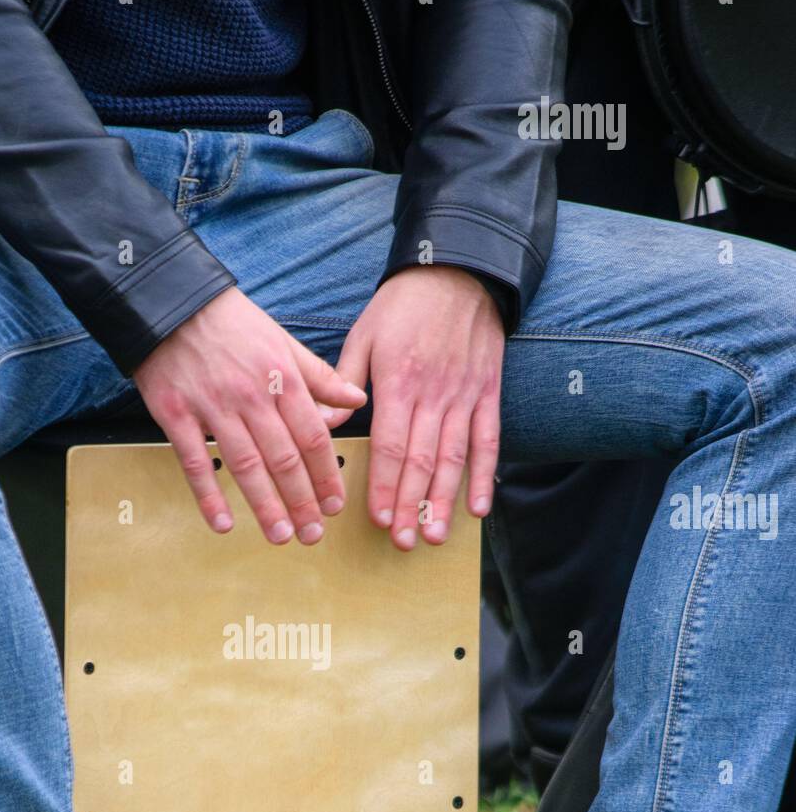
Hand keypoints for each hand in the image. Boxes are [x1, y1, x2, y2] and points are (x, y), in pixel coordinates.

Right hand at [133, 287, 366, 543]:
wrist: (170, 302)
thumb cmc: (230, 323)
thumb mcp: (283, 341)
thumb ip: (320, 376)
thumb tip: (358, 400)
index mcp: (281, 378)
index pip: (312, 436)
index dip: (326, 475)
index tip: (335, 506)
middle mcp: (251, 396)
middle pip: (283, 458)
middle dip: (302, 501)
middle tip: (313, 535)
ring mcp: (212, 407)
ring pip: (245, 465)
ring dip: (265, 506)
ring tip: (281, 536)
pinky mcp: (175, 415)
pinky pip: (195, 462)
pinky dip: (209, 495)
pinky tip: (224, 523)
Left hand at [334, 265, 504, 548]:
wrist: (460, 269)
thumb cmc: (404, 303)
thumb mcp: (364, 333)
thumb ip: (343, 381)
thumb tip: (323, 423)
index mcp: (398, 380)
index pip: (391, 444)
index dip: (386, 485)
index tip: (379, 518)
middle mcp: (433, 393)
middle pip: (422, 460)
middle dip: (411, 504)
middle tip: (404, 542)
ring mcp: (464, 395)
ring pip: (454, 457)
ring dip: (444, 500)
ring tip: (435, 535)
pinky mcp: (487, 392)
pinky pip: (488, 440)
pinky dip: (484, 475)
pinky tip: (478, 508)